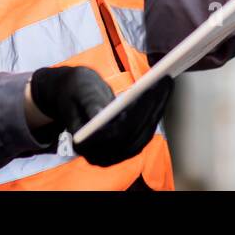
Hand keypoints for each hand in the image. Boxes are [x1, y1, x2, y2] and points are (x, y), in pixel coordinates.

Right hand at [29, 65, 172, 167]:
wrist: (68, 98)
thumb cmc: (73, 90)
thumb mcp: (79, 89)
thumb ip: (90, 102)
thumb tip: (101, 115)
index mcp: (85, 142)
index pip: (118, 131)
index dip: (138, 110)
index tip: (151, 87)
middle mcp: (100, 155)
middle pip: (135, 134)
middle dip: (153, 106)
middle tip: (165, 80)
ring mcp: (113, 154)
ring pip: (143, 135)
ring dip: (157, 108)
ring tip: (167, 82)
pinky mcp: (123, 148)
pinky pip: (143, 132)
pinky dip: (154, 112)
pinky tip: (161, 92)